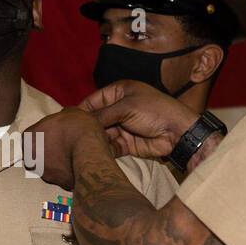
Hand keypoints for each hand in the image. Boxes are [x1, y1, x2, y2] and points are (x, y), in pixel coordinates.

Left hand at [22, 108, 104, 191]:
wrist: (90, 153)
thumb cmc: (77, 130)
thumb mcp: (70, 112)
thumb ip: (60, 118)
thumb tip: (64, 118)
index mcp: (29, 137)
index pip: (31, 135)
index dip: (44, 133)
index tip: (55, 133)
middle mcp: (31, 158)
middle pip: (36, 153)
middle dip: (48, 150)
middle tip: (63, 145)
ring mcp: (43, 173)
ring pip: (48, 167)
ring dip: (57, 162)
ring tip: (73, 155)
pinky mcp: (58, 184)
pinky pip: (62, 176)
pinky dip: (68, 172)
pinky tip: (78, 165)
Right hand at [78, 80, 198, 160]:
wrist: (177, 132)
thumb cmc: (154, 111)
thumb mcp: (126, 107)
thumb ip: (102, 115)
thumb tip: (80, 122)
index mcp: (119, 92)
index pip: (93, 100)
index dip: (81, 110)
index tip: (67, 120)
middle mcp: (118, 109)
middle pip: (95, 119)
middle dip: (86, 127)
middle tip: (71, 136)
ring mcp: (122, 126)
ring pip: (101, 134)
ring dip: (94, 139)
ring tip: (82, 145)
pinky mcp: (126, 143)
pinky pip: (109, 146)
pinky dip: (103, 149)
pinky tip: (95, 152)